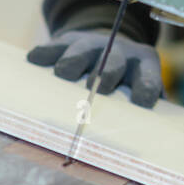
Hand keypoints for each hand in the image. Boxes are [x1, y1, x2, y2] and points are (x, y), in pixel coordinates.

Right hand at [26, 28, 162, 107]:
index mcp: (143, 65)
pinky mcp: (69, 40)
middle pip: (114, 62)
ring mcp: (93, 44)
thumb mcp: (139, 92)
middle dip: (105, 74)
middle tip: (94, 88)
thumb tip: (140, 144)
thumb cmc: (126, 82)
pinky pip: (55, 46)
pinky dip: (45, 53)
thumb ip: (141, 115)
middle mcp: (119, 52)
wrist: (110, 47)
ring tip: (64, 72)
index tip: (140, 102)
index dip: (145, 88)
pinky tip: (35, 60)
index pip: (148, 76)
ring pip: (83, 50)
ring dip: (74, 61)